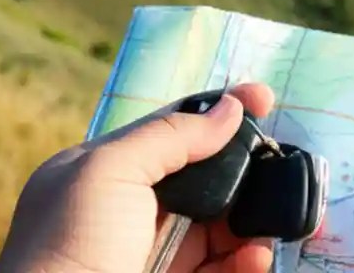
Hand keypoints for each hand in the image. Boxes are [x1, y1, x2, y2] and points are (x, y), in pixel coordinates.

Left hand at [0, 83, 276, 272]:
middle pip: (205, 180)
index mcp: (105, 173)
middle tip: (285, 164)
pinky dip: (246, 262)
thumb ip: (170, 137)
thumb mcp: (107, 172)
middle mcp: (131, 212)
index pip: (170, 130)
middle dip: (248, 170)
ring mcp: (153, 255)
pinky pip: (221, 269)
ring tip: (280, 216)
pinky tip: (258, 256)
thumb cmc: (68, 247)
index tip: (262, 98)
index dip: (217, 112)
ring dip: (253, 220)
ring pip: (220, 228)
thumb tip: (230, 109)